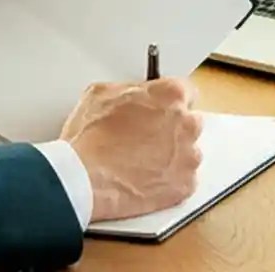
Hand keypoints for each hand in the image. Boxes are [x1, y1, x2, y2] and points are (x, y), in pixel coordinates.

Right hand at [60, 77, 204, 221]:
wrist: (84, 177)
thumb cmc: (91, 138)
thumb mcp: (102, 93)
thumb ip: (130, 89)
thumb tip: (134, 94)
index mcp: (170, 95)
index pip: (186, 91)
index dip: (169, 101)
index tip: (162, 108)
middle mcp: (186, 123)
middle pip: (189, 122)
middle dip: (171, 128)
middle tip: (146, 136)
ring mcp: (188, 156)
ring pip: (188, 152)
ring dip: (171, 155)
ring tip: (142, 161)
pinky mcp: (185, 185)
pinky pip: (184, 180)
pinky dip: (169, 180)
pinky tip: (146, 178)